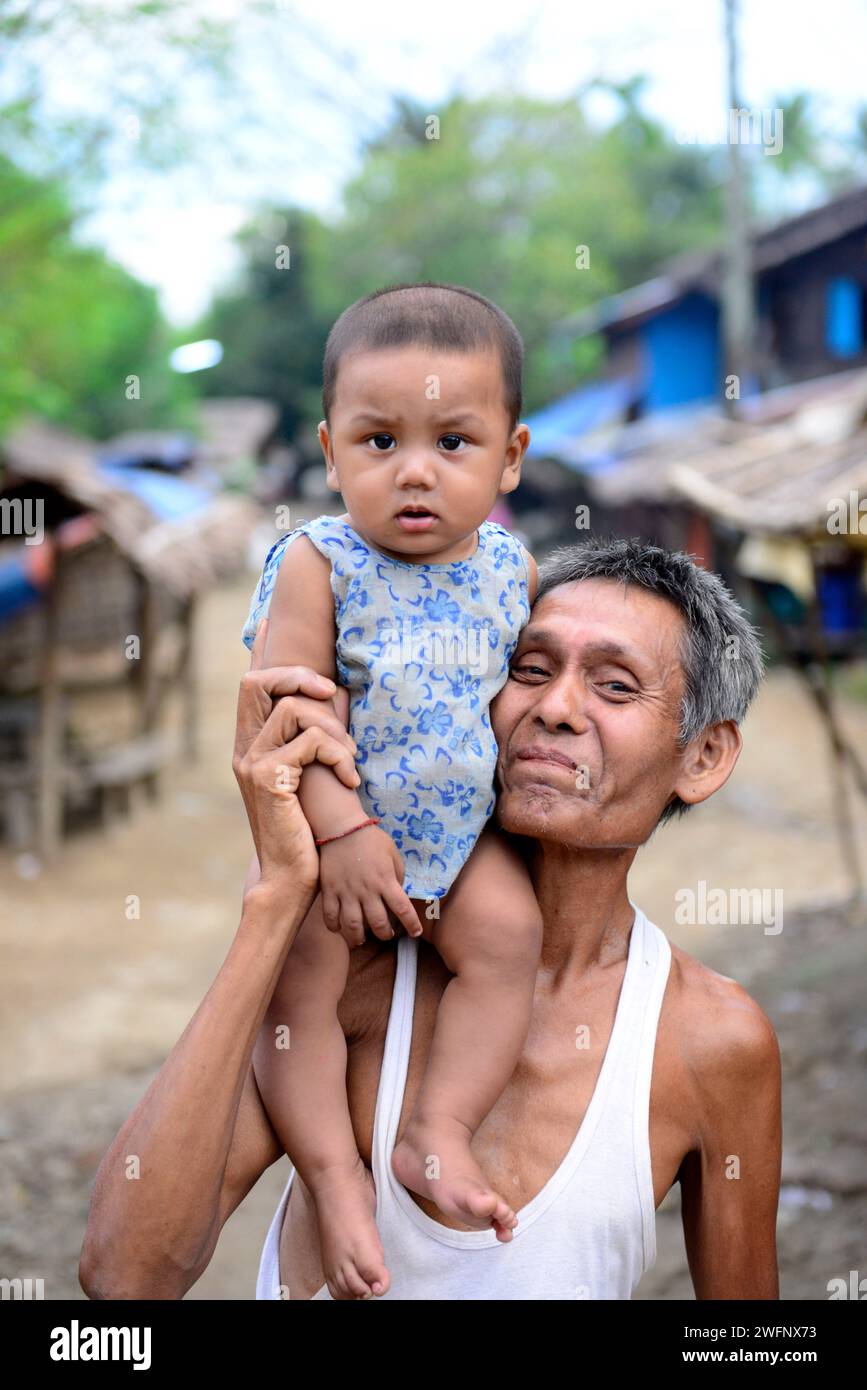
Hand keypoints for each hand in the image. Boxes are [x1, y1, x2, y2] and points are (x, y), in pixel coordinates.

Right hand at [232, 619, 359, 894]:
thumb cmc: (305, 831)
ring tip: (350, 759)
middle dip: (300, 675)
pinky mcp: (269, 779)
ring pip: (293, 710)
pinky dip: (338, 756)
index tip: (271, 621)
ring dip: (333, 729)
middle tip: (332, 692)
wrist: (290, 878)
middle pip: (258, 681)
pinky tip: (350, 780)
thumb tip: (333, 704)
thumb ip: (307, 745)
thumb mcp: (304, 781)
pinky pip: (310, 743)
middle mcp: (243, 749)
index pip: (249, 685)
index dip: (262, 651)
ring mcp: (251, 763)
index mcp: (249, 746)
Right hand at [319, 823, 422, 947]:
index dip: (411, 924)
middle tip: (386, 934)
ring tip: (361, 939)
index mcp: (385, 880)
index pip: (403, 909)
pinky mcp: (329, 890)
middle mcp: (367, 890)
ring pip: (353, 925)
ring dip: (358, 938)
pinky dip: (334, 927)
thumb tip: (398, 893)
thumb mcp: (393, 854)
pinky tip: (339, 928)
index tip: (415, 933)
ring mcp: (347, 892)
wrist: (342, 828)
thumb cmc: (371, 840)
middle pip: (378, 923)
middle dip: (384, 935)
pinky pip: (330, 916)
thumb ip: (398, 875)